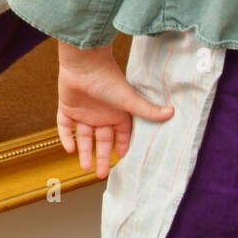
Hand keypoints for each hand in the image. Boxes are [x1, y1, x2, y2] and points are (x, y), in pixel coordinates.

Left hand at [56, 43, 173, 179]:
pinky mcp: (67, 107)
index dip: (121, 146)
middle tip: (100, 174)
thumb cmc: (109, 79)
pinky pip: (65, 125)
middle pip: (101, 141)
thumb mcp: (129, 99)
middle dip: (101, 157)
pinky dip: (66, 137)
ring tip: (85, 168)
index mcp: (116, 112)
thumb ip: (147, 110)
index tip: (121, 159)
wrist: (85, 63)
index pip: (121, 134)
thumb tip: (172, 112)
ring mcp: (83, 111)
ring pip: (83, 136)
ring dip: (84, 151)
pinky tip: (69, 149)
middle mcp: (101, 114)